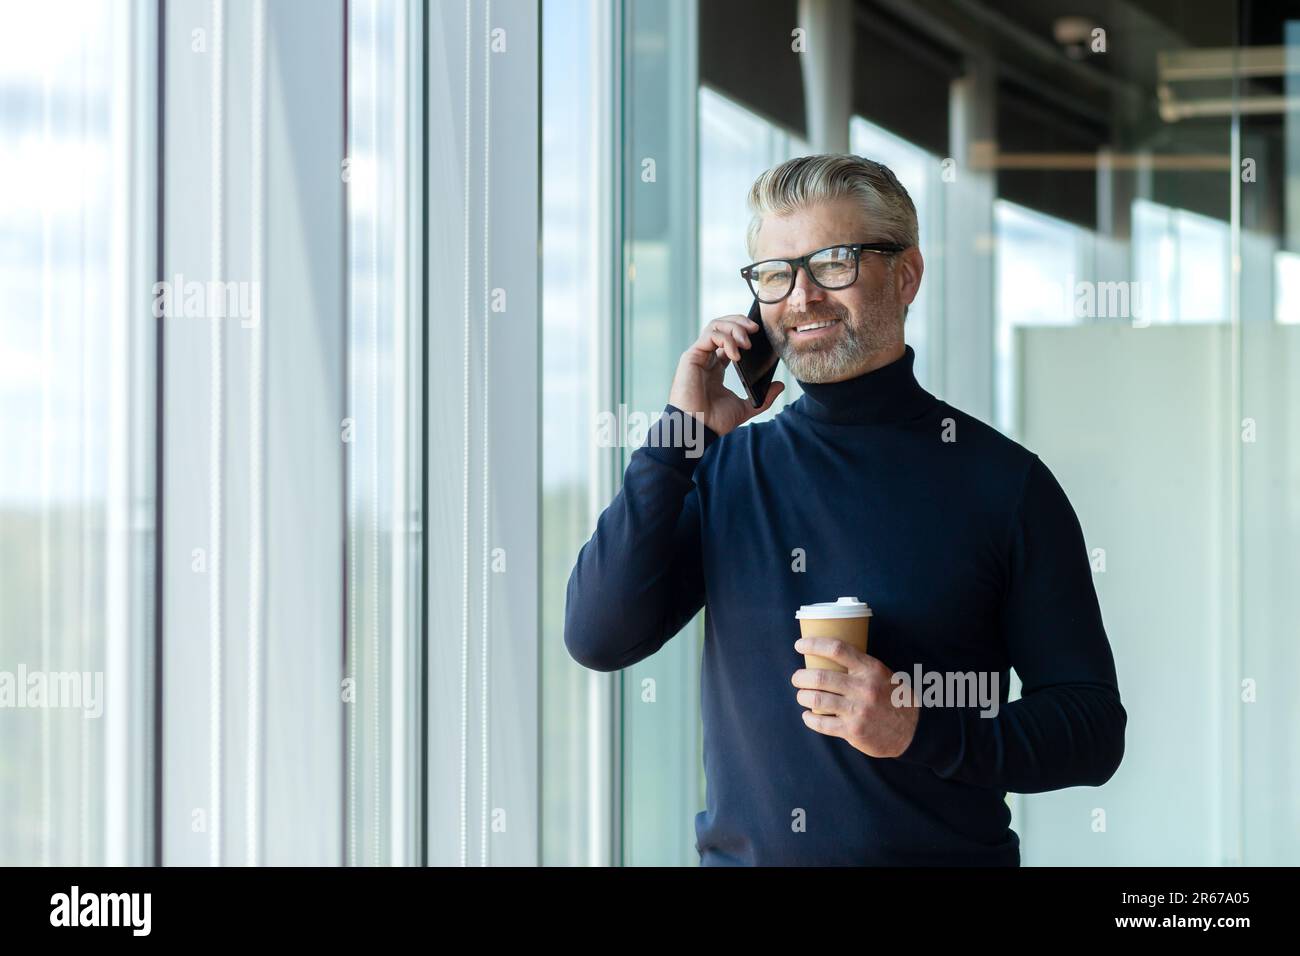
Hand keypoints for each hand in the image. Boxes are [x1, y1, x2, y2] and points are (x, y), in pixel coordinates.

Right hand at [668, 315, 783, 435]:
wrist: (697, 429)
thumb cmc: (714, 421)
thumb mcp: (745, 407)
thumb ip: (763, 398)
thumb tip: (779, 386)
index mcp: (716, 367)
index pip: (728, 339)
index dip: (743, 332)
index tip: (759, 335)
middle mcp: (706, 358)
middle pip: (721, 327)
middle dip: (740, 323)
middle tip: (756, 329)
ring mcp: (698, 356)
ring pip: (715, 326)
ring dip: (735, 327)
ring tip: (747, 342)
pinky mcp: (692, 356)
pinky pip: (710, 335)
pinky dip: (726, 339)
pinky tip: (736, 354)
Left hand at [791, 637, 918, 757]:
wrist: (913, 730)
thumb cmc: (893, 697)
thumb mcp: (883, 674)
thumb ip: (859, 666)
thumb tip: (827, 656)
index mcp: (871, 669)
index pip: (837, 649)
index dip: (814, 644)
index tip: (799, 645)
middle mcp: (863, 688)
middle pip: (819, 677)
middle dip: (800, 677)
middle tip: (797, 678)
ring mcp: (857, 711)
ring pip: (816, 700)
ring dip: (802, 697)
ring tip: (802, 696)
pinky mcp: (853, 731)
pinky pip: (821, 724)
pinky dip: (809, 719)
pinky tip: (808, 716)